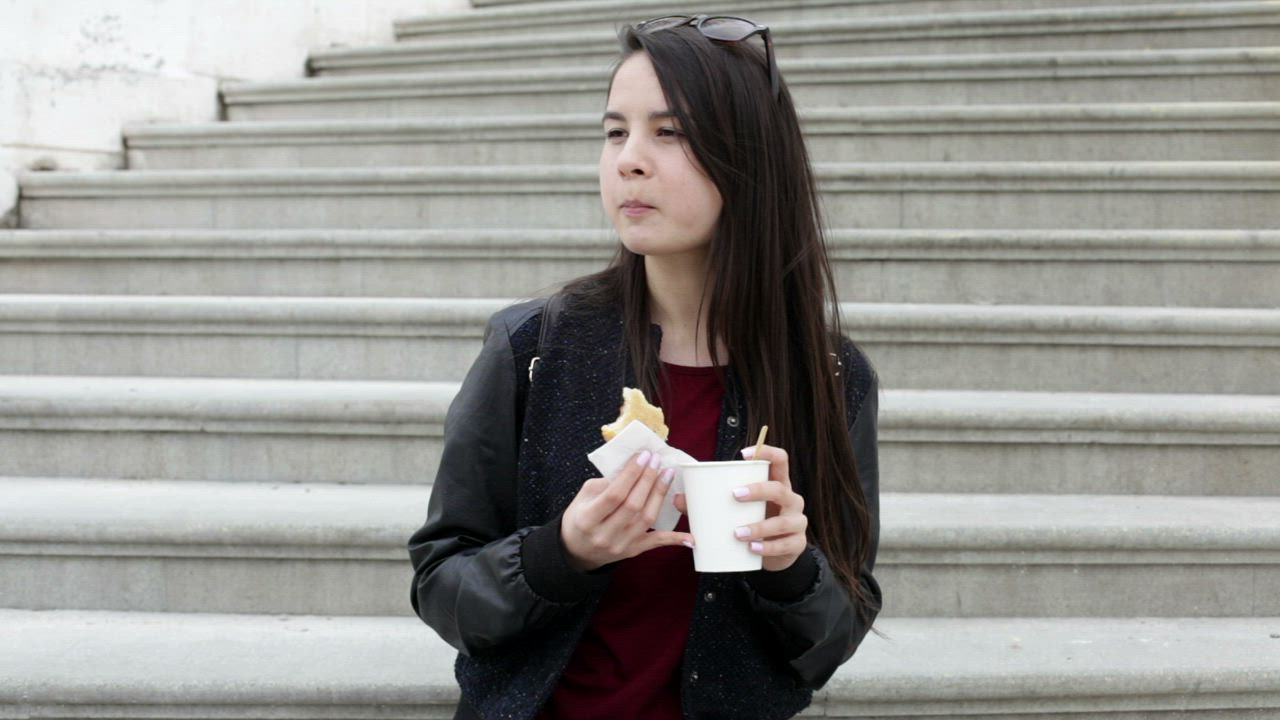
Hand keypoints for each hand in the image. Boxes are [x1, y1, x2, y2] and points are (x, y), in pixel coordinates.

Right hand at [561, 450, 692, 571]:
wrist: (576, 549)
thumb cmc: (580, 516)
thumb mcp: (583, 496)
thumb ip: (606, 483)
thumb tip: (634, 468)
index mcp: (587, 519)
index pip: (615, 494)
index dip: (632, 474)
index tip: (643, 456)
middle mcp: (604, 535)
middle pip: (633, 505)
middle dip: (648, 479)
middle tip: (657, 460)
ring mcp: (620, 545)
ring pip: (646, 519)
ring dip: (660, 495)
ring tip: (668, 474)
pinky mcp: (632, 551)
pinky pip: (656, 543)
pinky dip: (674, 539)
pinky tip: (691, 537)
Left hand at [673, 443, 807, 571]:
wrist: (777, 554)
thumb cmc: (754, 521)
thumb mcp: (738, 510)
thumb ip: (709, 503)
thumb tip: (677, 499)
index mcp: (778, 484)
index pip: (781, 459)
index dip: (767, 452)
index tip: (743, 454)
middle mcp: (791, 500)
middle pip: (780, 488)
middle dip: (758, 490)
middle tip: (734, 495)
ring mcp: (797, 522)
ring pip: (783, 521)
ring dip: (759, 527)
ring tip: (736, 533)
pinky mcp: (798, 544)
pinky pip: (785, 545)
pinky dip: (767, 547)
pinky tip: (752, 549)